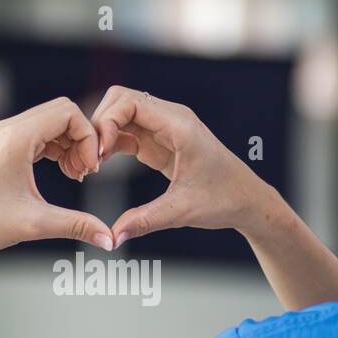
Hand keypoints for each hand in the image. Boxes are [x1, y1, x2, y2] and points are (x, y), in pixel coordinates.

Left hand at [0, 97, 114, 263]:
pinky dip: (55, 148)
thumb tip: (110, 240)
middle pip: (61, 112)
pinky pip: (37, 134)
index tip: (91, 171)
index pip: (68, 113)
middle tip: (86, 173)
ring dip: (69, 144)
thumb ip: (77, 225)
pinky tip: (62, 173)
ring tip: (75, 176)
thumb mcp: (35, 224)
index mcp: (16, 138)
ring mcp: (1, 137)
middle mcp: (7, 130)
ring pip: (49, 123)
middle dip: (81, 139)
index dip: (88, 138)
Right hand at [90, 85, 279, 245]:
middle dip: (99, 125)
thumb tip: (113, 237)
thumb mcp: (182, 211)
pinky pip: (127, 131)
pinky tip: (102, 166)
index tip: (98, 156)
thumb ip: (145, 220)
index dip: (106, 123)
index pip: (129, 101)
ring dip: (102, 134)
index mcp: (179, 125)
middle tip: (91, 161)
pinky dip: (111, 143)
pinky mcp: (160, 141)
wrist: (247, 200)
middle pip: (120, 100)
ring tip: (93, 166)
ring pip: (120, 114)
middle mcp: (171, 118)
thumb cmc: (223, 200)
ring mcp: (164, 127)